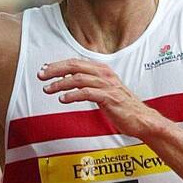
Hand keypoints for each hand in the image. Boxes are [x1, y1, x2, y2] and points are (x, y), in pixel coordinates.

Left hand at [38, 58, 153, 138]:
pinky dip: (73, 95)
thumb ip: (89, 86)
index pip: (76, 62)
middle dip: (55, 70)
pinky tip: (62, 99)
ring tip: (47, 89)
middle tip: (40, 76)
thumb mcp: (104, 92)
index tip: (44, 70)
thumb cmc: (122, 108)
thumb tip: (70, 83)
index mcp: (102, 71)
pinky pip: (87, 93)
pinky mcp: (109, 98)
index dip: (58, 65)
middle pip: (75, 66)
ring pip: (78, 79)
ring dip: (60, 83)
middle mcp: (104, 74)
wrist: (141, 119)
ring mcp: (107, 85)